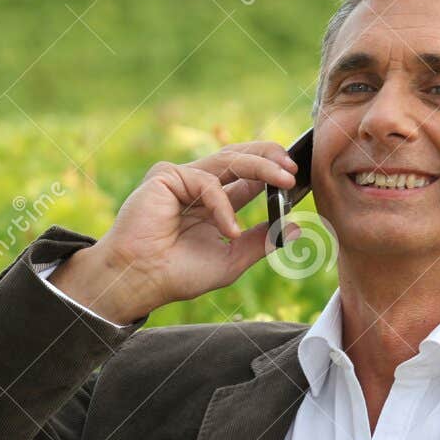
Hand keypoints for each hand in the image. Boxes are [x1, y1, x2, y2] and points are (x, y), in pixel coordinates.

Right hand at [49, 141, 297, 323]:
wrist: (140, 280)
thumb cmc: (177, 274)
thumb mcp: (231, 260)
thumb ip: (260, 242)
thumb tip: (295, 228)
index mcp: (212, 204)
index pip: (248, 179)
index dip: (274, 175)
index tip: (299, 178)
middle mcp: (197, 187)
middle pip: (240, 159)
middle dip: (270, 159)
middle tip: (293, 167)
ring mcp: (181, 178)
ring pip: (228, 160)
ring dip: (260, 167)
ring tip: (284, 179)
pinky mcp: (166, 177)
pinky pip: (206, 182)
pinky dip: (222, 206)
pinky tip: (228, 229)